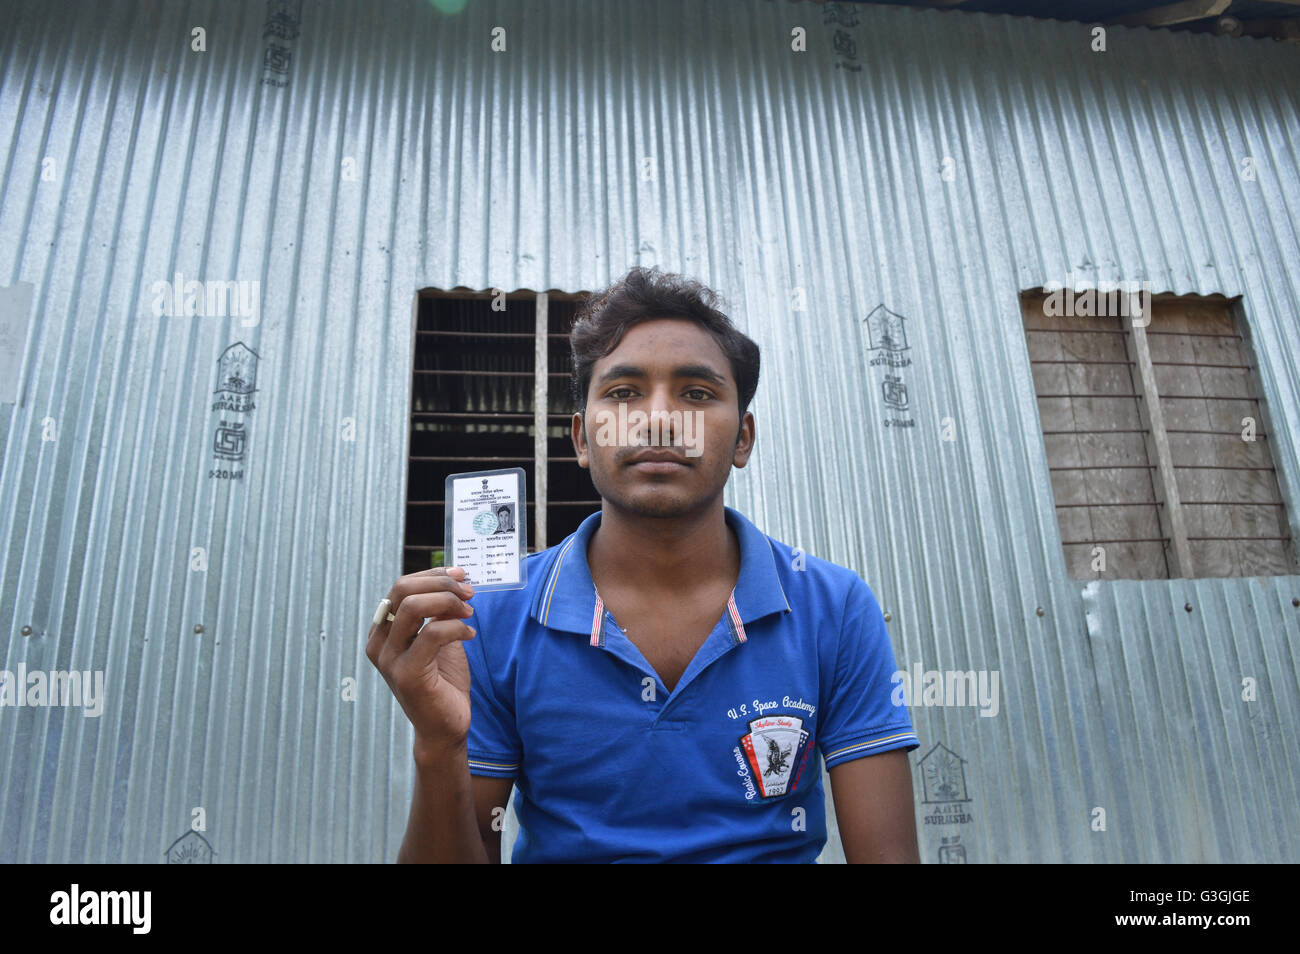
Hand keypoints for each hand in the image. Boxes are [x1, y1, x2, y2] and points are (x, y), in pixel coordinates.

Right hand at [365, 566, 476, 754]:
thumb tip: (454, 577)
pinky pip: (432, 633)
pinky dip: (456, 627)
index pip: (401, 586)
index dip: (433, 574)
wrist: (444, 727)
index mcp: (383, 631)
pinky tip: (470, 634)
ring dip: (448, 602)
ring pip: (414, 607)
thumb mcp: (440, 638)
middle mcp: (379, 643)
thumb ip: (439, 611)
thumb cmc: (442, 682)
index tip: (460, 574)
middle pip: (403, 590)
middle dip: (441, 584)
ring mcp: (390, 659)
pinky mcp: (407, 674)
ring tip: (470, 611)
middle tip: (469, 591)